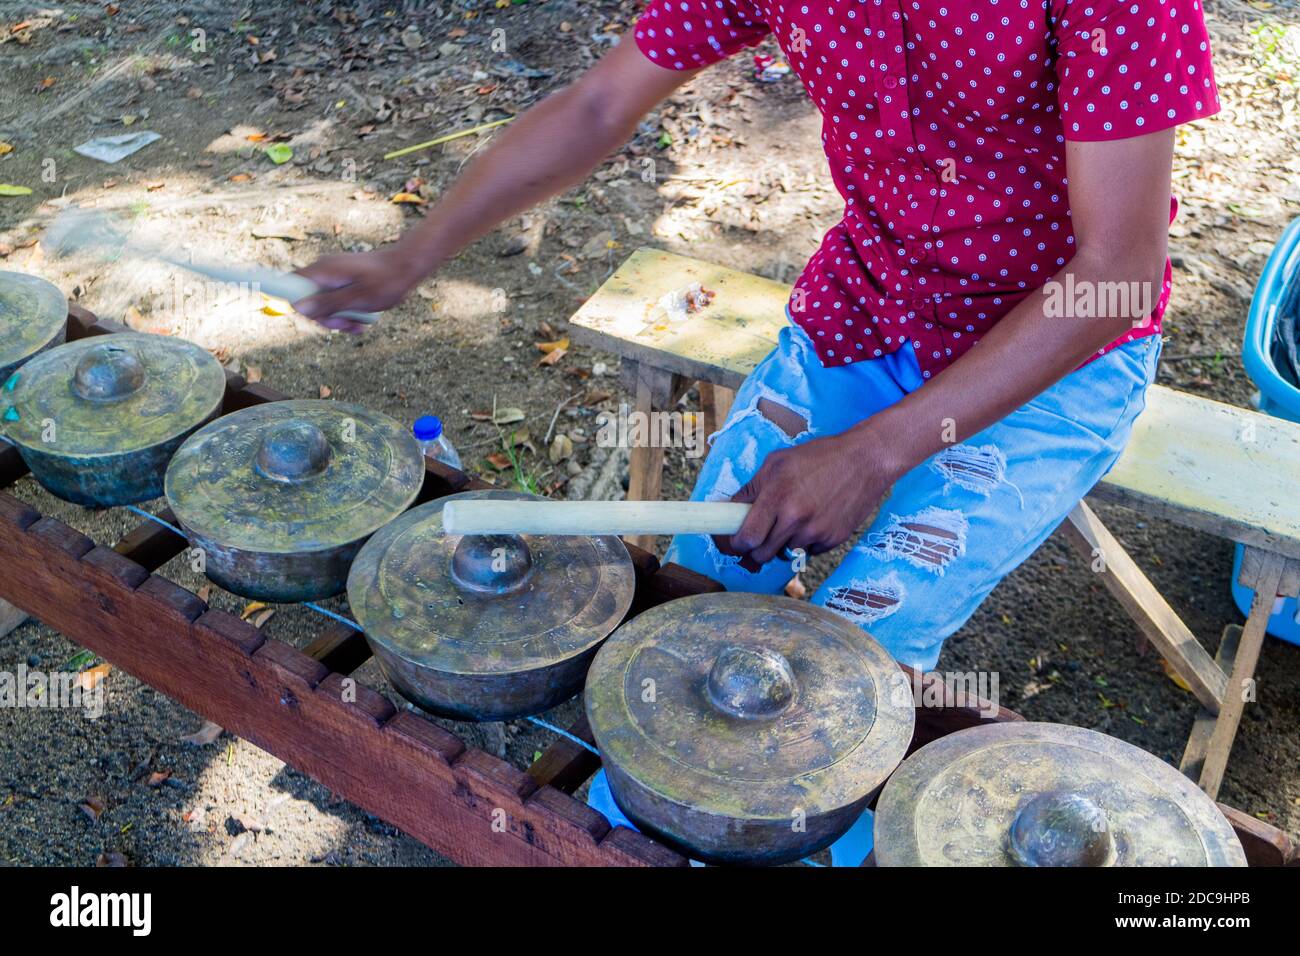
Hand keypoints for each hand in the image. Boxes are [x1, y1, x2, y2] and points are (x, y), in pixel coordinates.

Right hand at [293, 245, 428, 332]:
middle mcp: (325, 270)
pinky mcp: (344, 280)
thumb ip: (328, 303)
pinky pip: (336, 299)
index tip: (314, 317)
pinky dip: (346, 311)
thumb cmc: (386, 281)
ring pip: (323, 303)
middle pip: (308, 299)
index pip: (291, 285)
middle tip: (347, 325)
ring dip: (338, 318)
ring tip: (358, 325)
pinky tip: (361, 321)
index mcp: (324, 270)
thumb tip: (299, 308)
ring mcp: (334, 274)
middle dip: (325, 317)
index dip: (296, 303)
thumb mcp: (357, 299)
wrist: (408, 265)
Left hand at [715, 430, 898, 568]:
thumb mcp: (777, 462)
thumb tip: (727, 509)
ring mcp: (816, 532)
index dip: (734, 545)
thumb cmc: (819, 456)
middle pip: (761, 555)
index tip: (732, 542)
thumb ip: (751, 489)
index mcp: (777, 496)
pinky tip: (815, 518)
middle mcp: (796, 518)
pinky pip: (808, 552)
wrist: (866, 459)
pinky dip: (806, 541)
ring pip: (785, 554)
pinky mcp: (833, 540)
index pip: (746, 538)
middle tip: (757, 536)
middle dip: (754, 549)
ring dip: (782, 543)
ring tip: (794, 517)